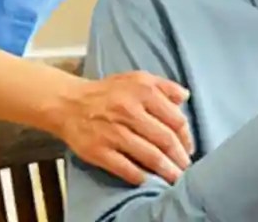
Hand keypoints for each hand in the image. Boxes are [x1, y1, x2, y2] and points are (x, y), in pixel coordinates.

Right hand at [55, 72, 194, 185]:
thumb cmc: (108, 92)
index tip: (189, 148)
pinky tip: (149, 179)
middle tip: (185, 167)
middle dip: (180, 157)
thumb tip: (185, 97)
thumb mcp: (136, 79)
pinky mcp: (98, 150)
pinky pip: (126, 168)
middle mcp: (128, 110)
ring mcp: (113, 132)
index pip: (175, 119)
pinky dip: (141, 176)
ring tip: (176, 178)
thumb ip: (164, 86)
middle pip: (165, 139)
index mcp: (142, 91)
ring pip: (150, 156)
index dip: (186, 137)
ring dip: (167, 170)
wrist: (68, 103)